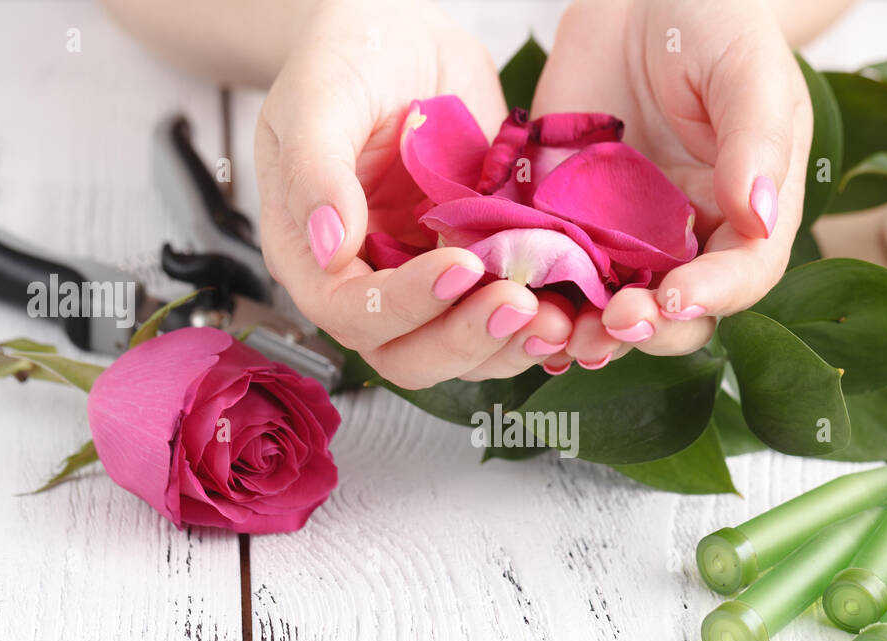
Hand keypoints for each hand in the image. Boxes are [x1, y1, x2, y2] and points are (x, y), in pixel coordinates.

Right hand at [254, 0, 574, 388]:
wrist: (406, 38)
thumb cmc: (348, 59)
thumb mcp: (318, 99)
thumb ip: (314, 169)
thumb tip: (329, 246)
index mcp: (315, 256)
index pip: (353, 313)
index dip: (405, 305)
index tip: (460, 267)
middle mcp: (370, 284)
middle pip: (408, 355)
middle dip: (465, 339)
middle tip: (518, 304)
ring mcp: (427, 283)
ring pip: (463, 352)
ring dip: (509, 345)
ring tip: (556, 318)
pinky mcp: (479, 271)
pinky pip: (505, 319)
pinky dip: (538, 324)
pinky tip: (572, 310)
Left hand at [531, 0, 811, 368]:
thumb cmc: (711, 24)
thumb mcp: (746, 71)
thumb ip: (756, 141)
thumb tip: (759, 216)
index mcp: (744, 216)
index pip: (741, 278)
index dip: (713, 296)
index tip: (677, 298)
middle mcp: (686, 243)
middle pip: (673, 317)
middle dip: (644, 329)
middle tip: (614, 323)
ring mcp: (622, 241)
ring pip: (607, 312)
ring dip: (585, 333)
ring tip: (559, 333)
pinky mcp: (565, 226)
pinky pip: (551, 277)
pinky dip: (535, 301)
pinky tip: (516, 309)